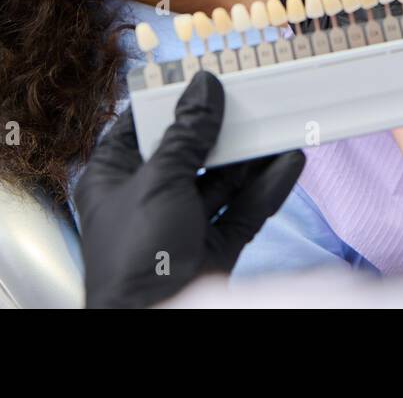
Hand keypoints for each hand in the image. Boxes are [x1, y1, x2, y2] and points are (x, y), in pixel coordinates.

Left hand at [75, 70, 304, 308]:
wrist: (157, 326)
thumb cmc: (137, 257)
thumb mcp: (160, 181)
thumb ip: (188, 134)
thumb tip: (205, 88)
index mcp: (113, 179)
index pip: (141, 127)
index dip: (171, 101)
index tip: (203, 75)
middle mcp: (146, 200)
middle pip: (188, 152)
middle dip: (222, 128)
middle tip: (252, 96)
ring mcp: (181, 227)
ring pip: (221, 181)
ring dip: (251, 155)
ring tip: (281, 123)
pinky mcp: (212, 249)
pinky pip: (242, 211)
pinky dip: (266, 188)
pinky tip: (289, 162)